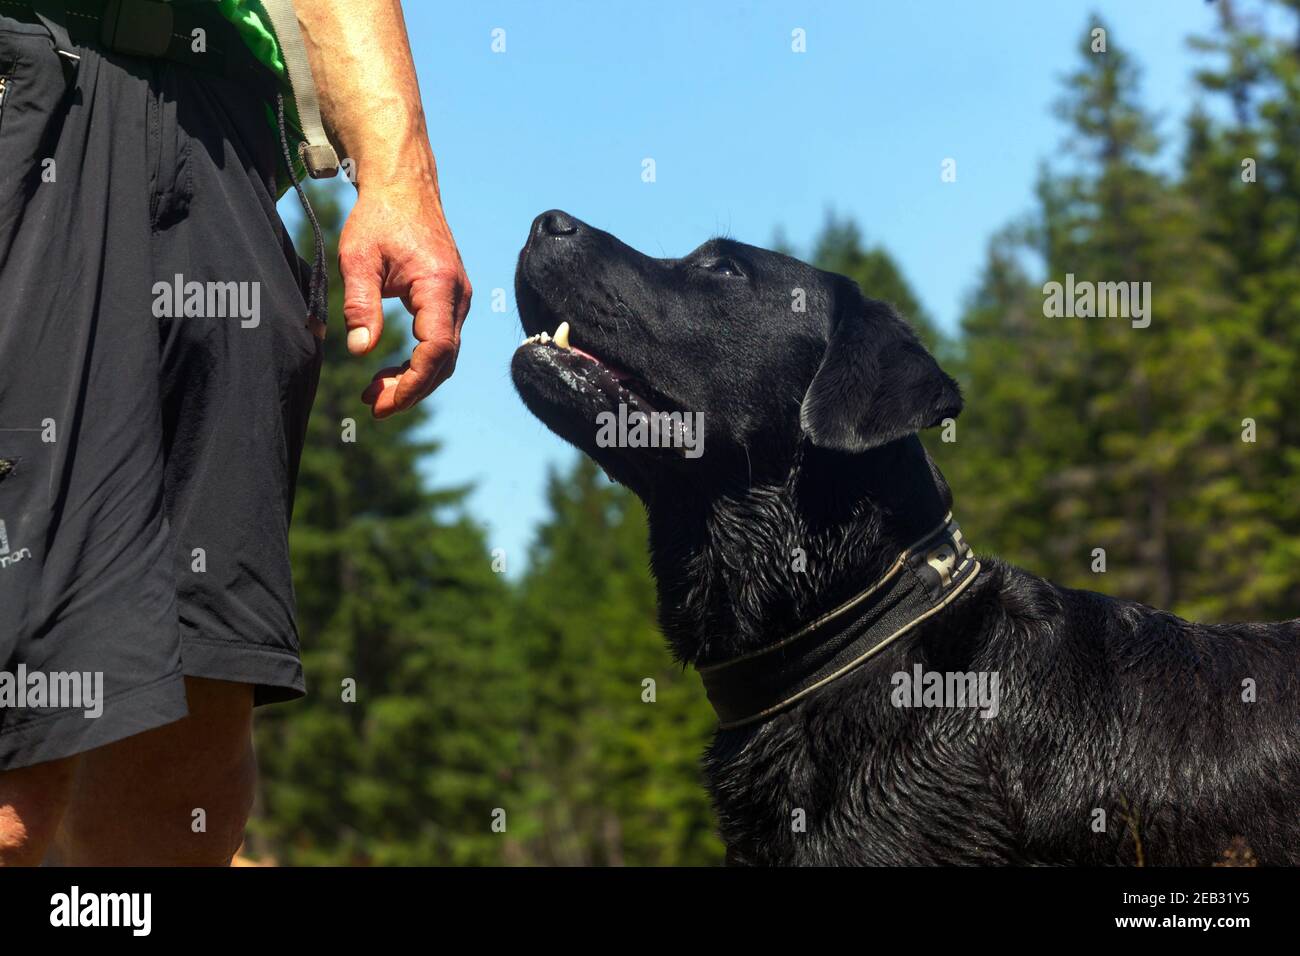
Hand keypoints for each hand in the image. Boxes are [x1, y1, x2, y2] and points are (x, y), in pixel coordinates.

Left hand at [339, 180, 470, 417]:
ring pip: (445, 356)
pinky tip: (390, 371)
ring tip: (375, 392)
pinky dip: (419, 363)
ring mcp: (459, 299)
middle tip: (373, 406)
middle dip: (411, 389)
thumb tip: (360, 350)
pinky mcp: (451, 300)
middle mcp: (458, 296)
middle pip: (445, 360)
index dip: (413, 382)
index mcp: (439, 285)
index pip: (436, 349)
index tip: (383, 402)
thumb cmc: (378, 218)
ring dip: (414, 379)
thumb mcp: (358, 258)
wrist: (404, 187)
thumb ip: (360, 305)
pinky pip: (442, 341)